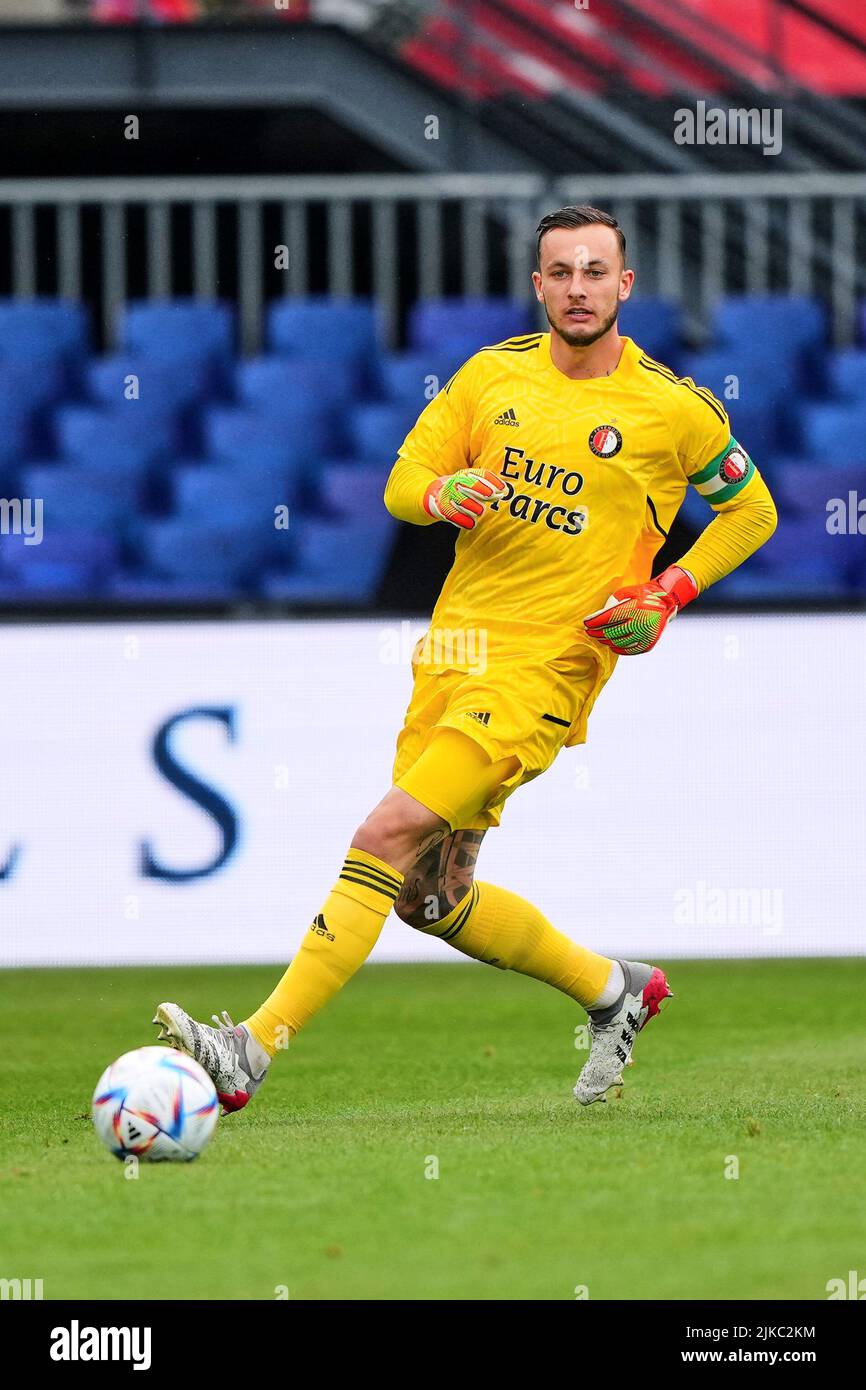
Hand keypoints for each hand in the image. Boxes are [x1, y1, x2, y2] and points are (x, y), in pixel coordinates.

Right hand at [423, 468, 506, 529]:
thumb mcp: (472, 485)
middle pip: (468, 484)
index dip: (491, 480)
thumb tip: (504, 491)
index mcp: (464, 476)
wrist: (434, 496)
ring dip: (471, 505)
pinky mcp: (443, 509)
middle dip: (480, 489)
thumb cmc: (461, 492)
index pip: (479, 474)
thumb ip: (488, 488)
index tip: (503, 488)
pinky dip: (463, 520)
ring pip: (461, 500)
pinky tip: (472, 524)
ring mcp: (448, 496)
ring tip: (481, 511)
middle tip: (491, 495)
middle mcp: (455, 483)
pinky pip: (453, 515)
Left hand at [583, 565, 697, 654]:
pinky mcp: (649, 644)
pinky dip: (618, 648)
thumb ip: (613, 601)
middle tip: (590, 632)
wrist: (668, 602)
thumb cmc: (644, 594)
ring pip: (619, 643)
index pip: (608, 618)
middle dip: (597, 633)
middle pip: (612, 632)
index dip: (594, 622)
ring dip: (606, 641)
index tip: (586, 623)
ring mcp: (646, 635)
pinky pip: (629, 650)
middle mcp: (641, 623)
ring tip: (599, 637)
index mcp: (635, 609)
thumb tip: (598, 616)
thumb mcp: (629, 591)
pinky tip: (611, 645)